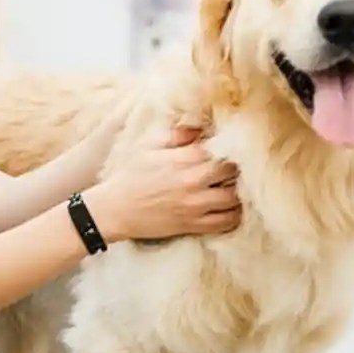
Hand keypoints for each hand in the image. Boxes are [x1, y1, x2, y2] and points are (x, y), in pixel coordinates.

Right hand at [82, 125, 240, 242]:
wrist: (115, 210)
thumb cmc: (131, 175)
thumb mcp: (149, 146)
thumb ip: (177, 134)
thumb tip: (200, 126)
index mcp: (183, 158)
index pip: (222, 148)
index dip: (230, 147)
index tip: (231, 147)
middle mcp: (193, 181)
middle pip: (234, 171)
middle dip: (236, 168)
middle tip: (234, 167)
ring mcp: (195, 206)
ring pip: (235, 198)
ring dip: (238, 191)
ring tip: (232, 186)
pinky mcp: (193, 225)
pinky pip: (227, 222)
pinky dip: (234, 214)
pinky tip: (229, 207)